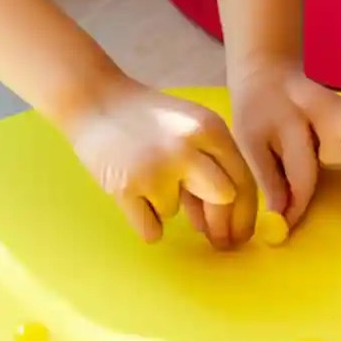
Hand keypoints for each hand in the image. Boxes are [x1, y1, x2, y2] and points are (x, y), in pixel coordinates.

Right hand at [66, 81, 258, 248]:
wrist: (94, 100)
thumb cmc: (147, 120)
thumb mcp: (188, 132)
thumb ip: (212, 168)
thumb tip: (226, 223)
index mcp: (209, 129)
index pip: (243, 180)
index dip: (246, 214)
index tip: (241, 235)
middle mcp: (187, 147)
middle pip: (223, 200)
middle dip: (221, 224)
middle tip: (215, 239)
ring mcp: (156, 167)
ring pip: (176, 212)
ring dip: (163, 206)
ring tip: (145, 176)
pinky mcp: (126, 187)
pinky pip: (151, 229)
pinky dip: (145, 222)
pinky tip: (134, 195)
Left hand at [228, 62, 340, 225]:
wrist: (266, 74)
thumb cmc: (256, 115)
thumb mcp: (248, 142)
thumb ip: (267, 179)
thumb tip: (278, 218)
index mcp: (288, 117)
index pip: (301, 167)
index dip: (296, 203)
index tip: (289, 223)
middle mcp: (319, 107)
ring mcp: (339, 104)